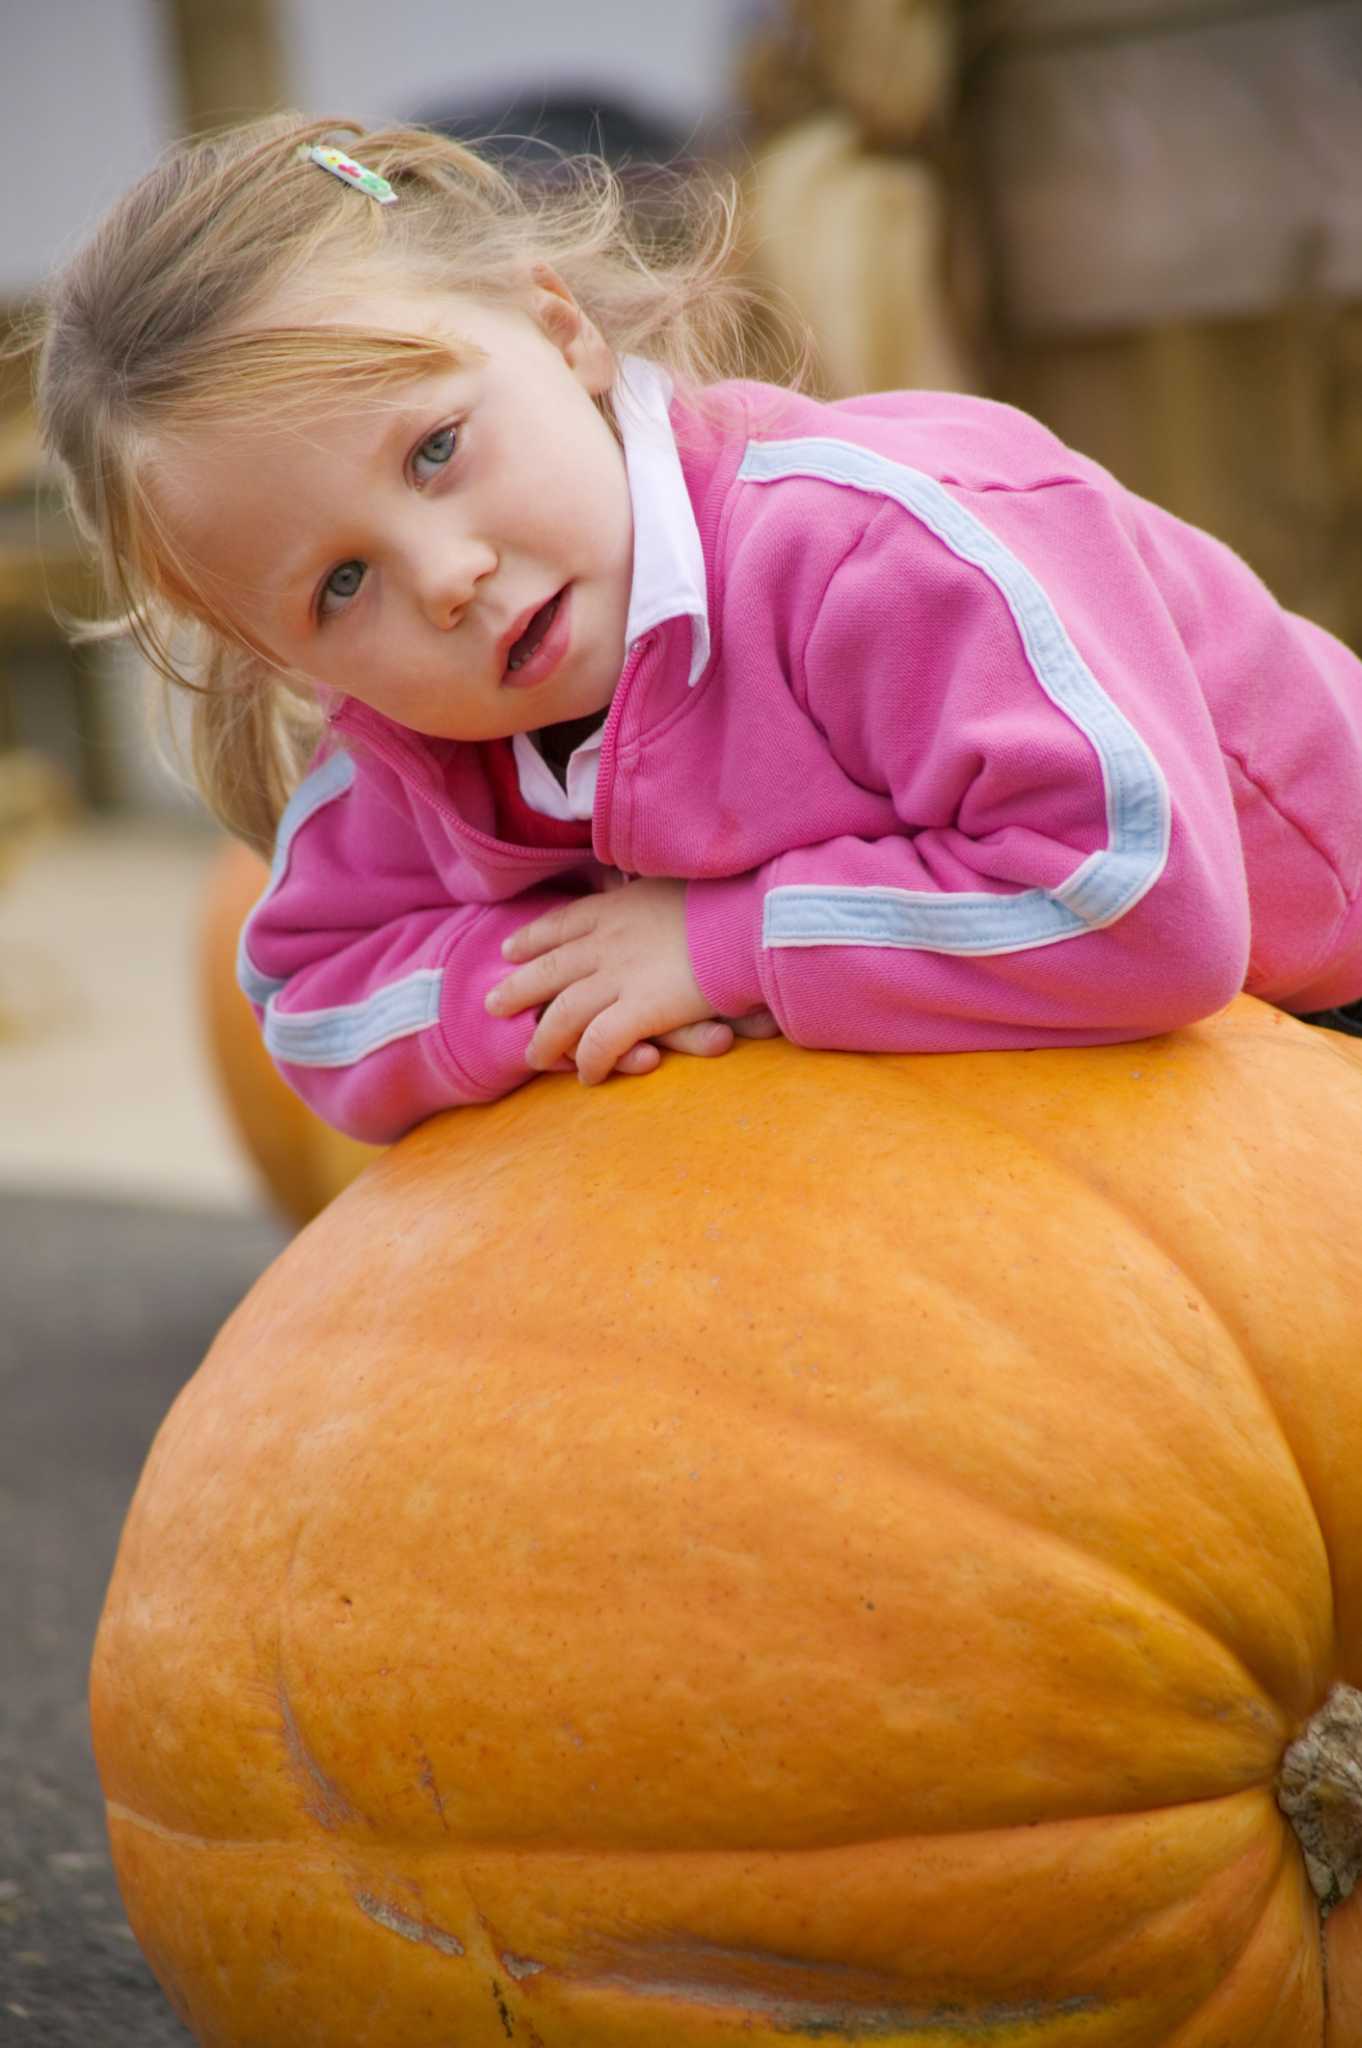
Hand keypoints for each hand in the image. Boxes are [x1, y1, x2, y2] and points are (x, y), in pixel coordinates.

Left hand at [486, 880, 774, 1084]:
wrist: (749, 917)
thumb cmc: (727, 898)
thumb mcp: (679, 880)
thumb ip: (657, 894)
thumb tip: (652, 888)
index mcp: (616, 908)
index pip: (563, 924)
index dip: (533, 939)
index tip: (511, 950)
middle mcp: (607, 942)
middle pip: (548, 970)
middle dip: (518, 989)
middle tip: (493, 1004)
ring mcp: (619, 977)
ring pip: (562, 1013)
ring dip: (545, 1039)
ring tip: (533, 1057)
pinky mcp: (640, 1010)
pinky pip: (600, 1043)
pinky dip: (588, 1062)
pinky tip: (587, 1076)